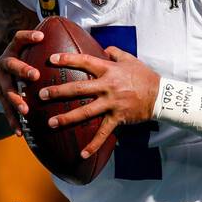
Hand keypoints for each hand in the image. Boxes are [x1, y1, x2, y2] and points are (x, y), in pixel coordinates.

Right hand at [0, 30, 43, 134]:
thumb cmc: (25, 62)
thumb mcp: (30, 52)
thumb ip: (48, 48)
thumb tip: (79, 44)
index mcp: (14, 50)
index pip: (18, 38)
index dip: (28, 37)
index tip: (41, 37)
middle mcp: (4, 64)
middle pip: (11, 65)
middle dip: (22, 70)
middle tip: (35, 75)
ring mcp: (0, 82)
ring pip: (6, 91)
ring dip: (16, 100)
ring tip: (26, 110)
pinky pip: (6, 110)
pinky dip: (13, 121)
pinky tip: (19, 132)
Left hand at [39, 47, 159, 157]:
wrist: (161, 95)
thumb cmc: (144, 76)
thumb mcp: (130, 59)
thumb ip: (114, 52)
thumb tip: (103, 48)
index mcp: (109, 70)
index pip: (84, 61)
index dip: (68, 59)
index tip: (51, 59)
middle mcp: (107, 86)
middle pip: (79, 88)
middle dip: (59, 91)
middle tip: (41, 94)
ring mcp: (111, 103)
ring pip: (86, 111)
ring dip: (67, 118)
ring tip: (51, 122)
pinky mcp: (117, 118)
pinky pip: (103, 133)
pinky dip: (93, 144)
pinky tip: (82, 153)